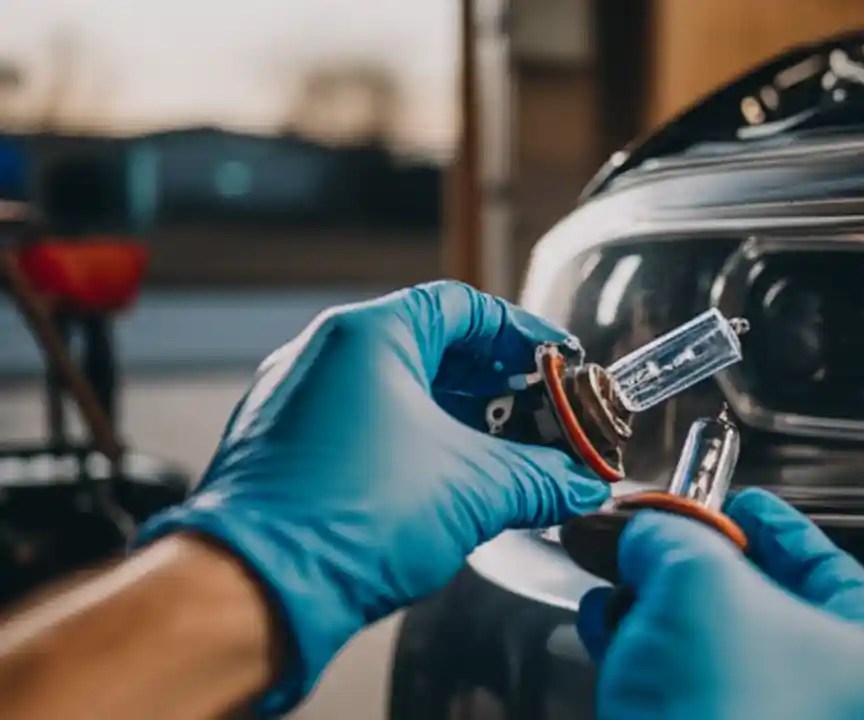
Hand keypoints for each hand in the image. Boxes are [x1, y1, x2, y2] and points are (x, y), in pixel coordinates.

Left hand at [135, 281, 608, 712]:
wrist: (254, 589)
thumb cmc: (349, 518)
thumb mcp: (474, 489)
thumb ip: (539, 478)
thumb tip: (577, 483)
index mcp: (369, 336)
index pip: (463, 307)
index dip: (520, 334)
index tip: (557, 365)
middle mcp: (324, 356)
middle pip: (430, 347)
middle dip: (495, 385)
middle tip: (541, 417)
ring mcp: (296, 403)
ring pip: (394, 390)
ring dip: (457, 419)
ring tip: (505, 457)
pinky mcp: (283, 450)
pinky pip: (361, 427)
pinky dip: (412, 444)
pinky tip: (447, 483)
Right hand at [577, 488, 863, 719]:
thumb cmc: (726, 704)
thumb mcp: (696, 578)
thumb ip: (673, 536)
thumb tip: (647, 531)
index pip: (829, 564)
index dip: (773, 522)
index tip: (736, 499)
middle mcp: (840, 705)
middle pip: (764, 605)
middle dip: (697, 563)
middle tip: (664, 531)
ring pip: (715, 650)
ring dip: (660, 605)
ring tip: (622, 569)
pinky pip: (683, 689)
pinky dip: (645, 652)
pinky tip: (607, 621)